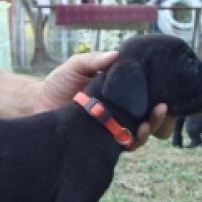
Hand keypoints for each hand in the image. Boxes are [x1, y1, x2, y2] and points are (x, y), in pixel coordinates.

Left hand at [37, 51, 174, 149]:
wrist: (37, 103)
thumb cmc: (58, 84)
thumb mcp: (75, 66)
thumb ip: (93, 60)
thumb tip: (116, 54)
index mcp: (117, 95)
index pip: (144, 98)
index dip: (156, 99)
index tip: (164, 95)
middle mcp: (116, 114)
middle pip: (145, 119)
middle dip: (157, 118)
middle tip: (160, 110)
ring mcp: (107, 129)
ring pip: (135, 135)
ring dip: (144, 132)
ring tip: (144, 126)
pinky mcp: (97, 143)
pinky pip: (117, 147)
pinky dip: (127, 143)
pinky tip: (130, 138)